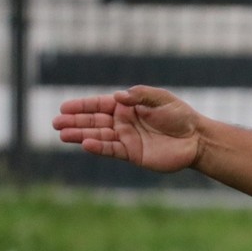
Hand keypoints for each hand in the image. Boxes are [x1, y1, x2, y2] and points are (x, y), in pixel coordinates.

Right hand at [54, 85, 204, 172]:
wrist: (196, 139)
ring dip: (81, 135)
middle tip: (55, 124)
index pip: (99, 105)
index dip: (82, 106)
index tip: (64, 107)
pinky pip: (112, 150)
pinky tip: (85, 144)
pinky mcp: (133, 153)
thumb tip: (118, 97)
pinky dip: (99, 147)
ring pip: (99, 136)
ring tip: (62, 135)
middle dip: (74, 122)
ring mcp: (126, 138)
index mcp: (128, 106)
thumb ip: (140, 96)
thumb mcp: (161, 99)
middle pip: (94, 121)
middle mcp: (123, 122)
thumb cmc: (180, 115)